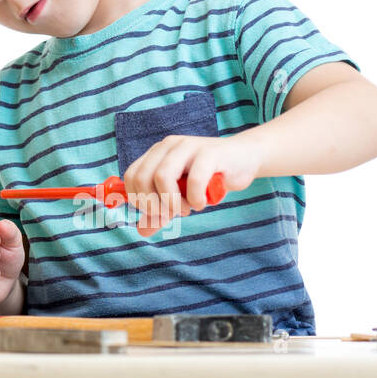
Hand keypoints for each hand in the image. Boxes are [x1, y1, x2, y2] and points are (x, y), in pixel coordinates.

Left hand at [122, 134, 260, 237]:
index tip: (155, 214)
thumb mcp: (181, 197)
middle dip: (153, 205)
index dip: (138, 200)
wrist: (245, 159)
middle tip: (171, 214)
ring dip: (172, 202)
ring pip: (162, 176)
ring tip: (187, 209)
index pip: (131, 176)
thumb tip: (142, 231)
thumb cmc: (210, 178)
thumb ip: (162, 212)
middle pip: (142, 178)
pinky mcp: (210, 152)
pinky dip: (195, 198)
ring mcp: (188, 146)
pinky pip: (194, 179)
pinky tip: (201, 203)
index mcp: (157, 153)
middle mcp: (168, 146)